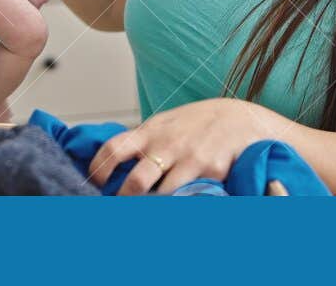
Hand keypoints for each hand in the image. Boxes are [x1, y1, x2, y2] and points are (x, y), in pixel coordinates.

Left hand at [87, 98, 283, 194]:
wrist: (241, 119)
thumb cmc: (198, 123)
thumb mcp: (166, 123)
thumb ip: (142, 140)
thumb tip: (112, 162)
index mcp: (151, 132)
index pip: (113, 149)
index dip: (98, 171)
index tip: (94, 185)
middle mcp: (168, 146)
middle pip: (135, 182)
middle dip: (124, 201)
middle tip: (119, 210)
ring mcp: (190, 160)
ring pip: (162, 196)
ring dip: (152, 208)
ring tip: (146, 215)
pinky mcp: (211, 174)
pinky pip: (189, 198)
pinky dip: (180, 206)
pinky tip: (177, 209)